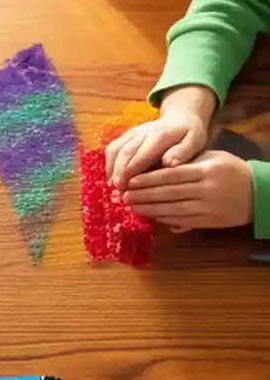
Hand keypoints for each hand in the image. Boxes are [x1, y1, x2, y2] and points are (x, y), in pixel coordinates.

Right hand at [106, 85, 215, 189]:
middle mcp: (142, 131)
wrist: (180, 117)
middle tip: (118, 189)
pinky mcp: (126, 135)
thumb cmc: (189, 134)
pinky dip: (109, 163)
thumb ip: (183, 152)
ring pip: (115, 149)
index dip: (131, 171)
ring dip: (111, 168)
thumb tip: (168, 163)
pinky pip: (113, 148)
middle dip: (118, 172)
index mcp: (160, 135)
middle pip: (124, 152)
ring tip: (113, 185)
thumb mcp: (195, 141)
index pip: (140, 154)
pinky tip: (113, 177)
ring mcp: (132, 132)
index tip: (126, 187)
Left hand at [121, 150, 252, 230]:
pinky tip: (151, 215)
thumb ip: (187, 161)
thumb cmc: (230, 170)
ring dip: (150, 209)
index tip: (130, 181)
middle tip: (124, 196)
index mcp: (206, 170)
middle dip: (144, 195)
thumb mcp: (213, 157)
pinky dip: (165, 218)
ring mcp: (208, 207)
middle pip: (168, 193)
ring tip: (132, 206)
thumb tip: (158, 167)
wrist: (259, 192)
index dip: (148, 179)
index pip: (171, 175)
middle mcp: (206, 189)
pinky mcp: (210, 221)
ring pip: (173, 209)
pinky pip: (182, 220)